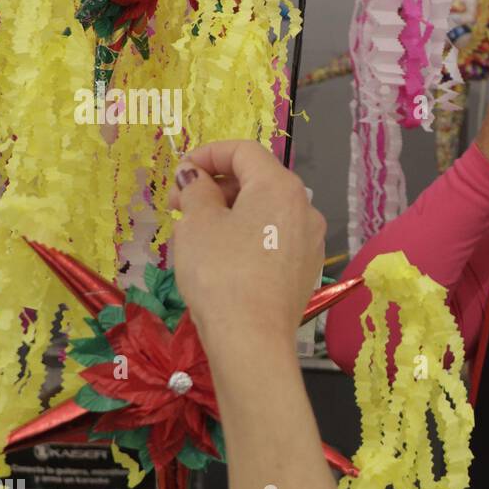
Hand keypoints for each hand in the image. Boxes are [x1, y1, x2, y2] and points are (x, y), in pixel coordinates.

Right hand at [169, 140, 325, 352]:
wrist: (252, 337)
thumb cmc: (220, 272)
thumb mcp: (198, 223)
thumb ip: (196, 189)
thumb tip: (196, 177)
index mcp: (281, 187)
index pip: (243, 151)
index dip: (207, 154)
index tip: (178, 173)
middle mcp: (305, 207)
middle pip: (257, 180)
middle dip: (215, 185)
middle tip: (178, 204)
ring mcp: (310, 240)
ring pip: (265, 211)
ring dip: (230, 211)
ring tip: (195, 232)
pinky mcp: (306, 268)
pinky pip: (274, 237)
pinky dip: (248, 234)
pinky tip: (222, 256)